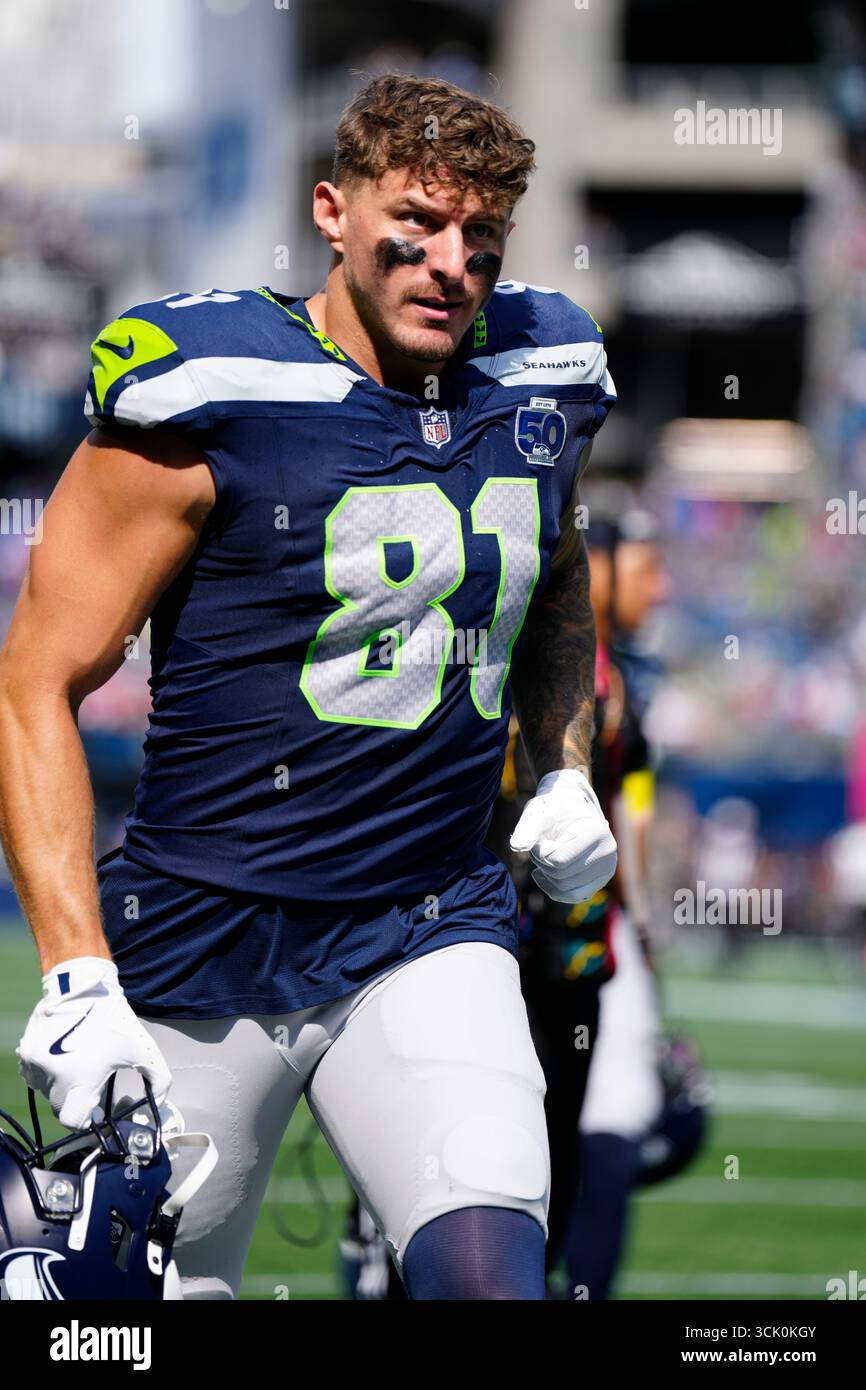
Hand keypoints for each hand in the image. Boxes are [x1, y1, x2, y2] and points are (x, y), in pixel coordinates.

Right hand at [17, 955, 170, 1129]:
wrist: (82, 986)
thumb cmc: (114, 1019)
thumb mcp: (143, 1047)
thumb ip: (159, 1078)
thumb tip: (159, 1101)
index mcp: (82, 1077)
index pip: (73, 1121)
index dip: (87, 1120)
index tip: (96, 1110)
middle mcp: (55, 1074)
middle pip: (61, 1107)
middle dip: (77, 1100)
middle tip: (90, 1082)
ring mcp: (36, 1064)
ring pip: (47, 1092)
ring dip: (61, 1086)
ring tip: (77, 1063)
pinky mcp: (26, 1053)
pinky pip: (34, 1077)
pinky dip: (47, 1074)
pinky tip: (62, 1056)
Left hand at [509, 768, 617, 903]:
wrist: (572, 808)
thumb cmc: (553, 808)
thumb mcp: (538, 812)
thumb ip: (527, 828)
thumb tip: (517, 846)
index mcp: (596, 832)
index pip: (558, 860)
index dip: (539, 853)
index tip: (537, 839)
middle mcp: (607, 852)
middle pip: (561, 875)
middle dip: (542, 864)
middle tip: (538, 847)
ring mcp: (606, 868)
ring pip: (566, 888)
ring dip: (547, 875)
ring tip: (544, 856)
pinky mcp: (600, 880)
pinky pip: (573, 896)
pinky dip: (554, 888)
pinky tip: (544, 873)